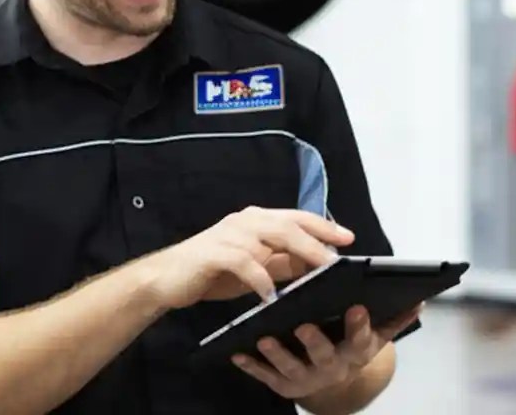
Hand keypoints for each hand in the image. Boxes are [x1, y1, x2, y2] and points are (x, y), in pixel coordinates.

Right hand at [137, 207, 354, 310]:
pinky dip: (261, 279)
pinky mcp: (215, 253)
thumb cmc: (212, 272)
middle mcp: (244, 222)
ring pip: (271, 237)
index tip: (348, 237)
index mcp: (254, 221)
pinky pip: (245, 263)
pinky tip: (272, 297)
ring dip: (298, 254)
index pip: (295, 218)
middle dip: (318, 239)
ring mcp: (229, 235)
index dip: (322, 226)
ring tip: (320, 273)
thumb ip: (280, 263)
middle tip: (340, 257)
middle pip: (288, 224)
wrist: (166, 278)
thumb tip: (314, 266)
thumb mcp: (253, 268)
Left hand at [232, 303, 423, 398]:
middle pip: (325, 355)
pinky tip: (237, 352)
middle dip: (315, 342)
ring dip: (278, 354)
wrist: (333, 380)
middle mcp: (333, 367)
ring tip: (264, 337)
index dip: (359, 325)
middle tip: (302, 325)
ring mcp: (308, 379)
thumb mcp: (375, 334)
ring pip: (292, 367)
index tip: (356, 306)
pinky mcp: (284, 385)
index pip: (361, 338)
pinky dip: (252, 366)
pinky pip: (266, 376)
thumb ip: (395, 317)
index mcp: (356, 351)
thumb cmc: (350, 343)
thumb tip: (420, 299)